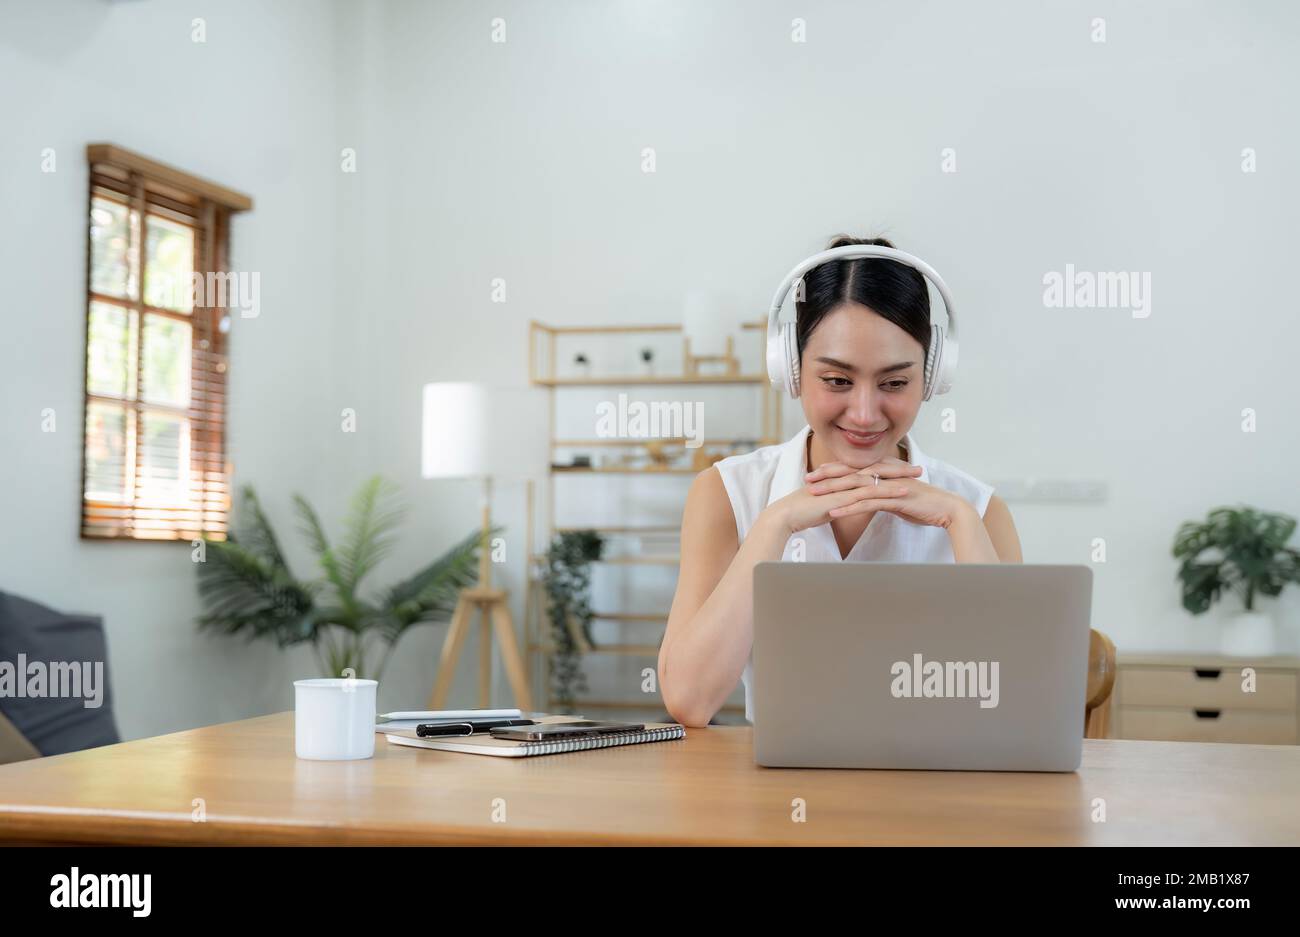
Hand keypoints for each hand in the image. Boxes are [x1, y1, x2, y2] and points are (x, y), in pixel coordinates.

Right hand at [764, 457, 920, 534]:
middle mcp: (845, 478)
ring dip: (899, 476)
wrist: (786, 515)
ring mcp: (844, 486)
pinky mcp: (843, 497)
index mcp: (841, 479)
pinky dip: (888, 490)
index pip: (868, 471)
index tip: (905, 470)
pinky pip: (869, 492)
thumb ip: (839, 503)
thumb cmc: (803, 512)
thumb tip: (848, 507)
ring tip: (918, 476)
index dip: (887, 469)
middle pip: (876, 469)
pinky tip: (903, 492)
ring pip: (876, 478)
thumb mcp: (826, 505)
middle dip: (899, 468)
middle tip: (919, 468)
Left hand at [806, 461, 974, 529]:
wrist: (947, 508)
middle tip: (807, 480)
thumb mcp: (898, 498)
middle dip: (827, 476)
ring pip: (855, 486)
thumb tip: (871, 499)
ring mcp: (889, 485)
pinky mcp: (894, 498)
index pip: (854, 468)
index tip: (815, 474)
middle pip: (850, 473)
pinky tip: (834, 512)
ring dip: (833, 491)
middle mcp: (885, 475)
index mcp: (885, 473)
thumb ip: (883, 495)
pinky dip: (849, 507)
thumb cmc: (924, 504)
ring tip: (814, 495)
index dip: (833, 470)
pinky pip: (867, 503)